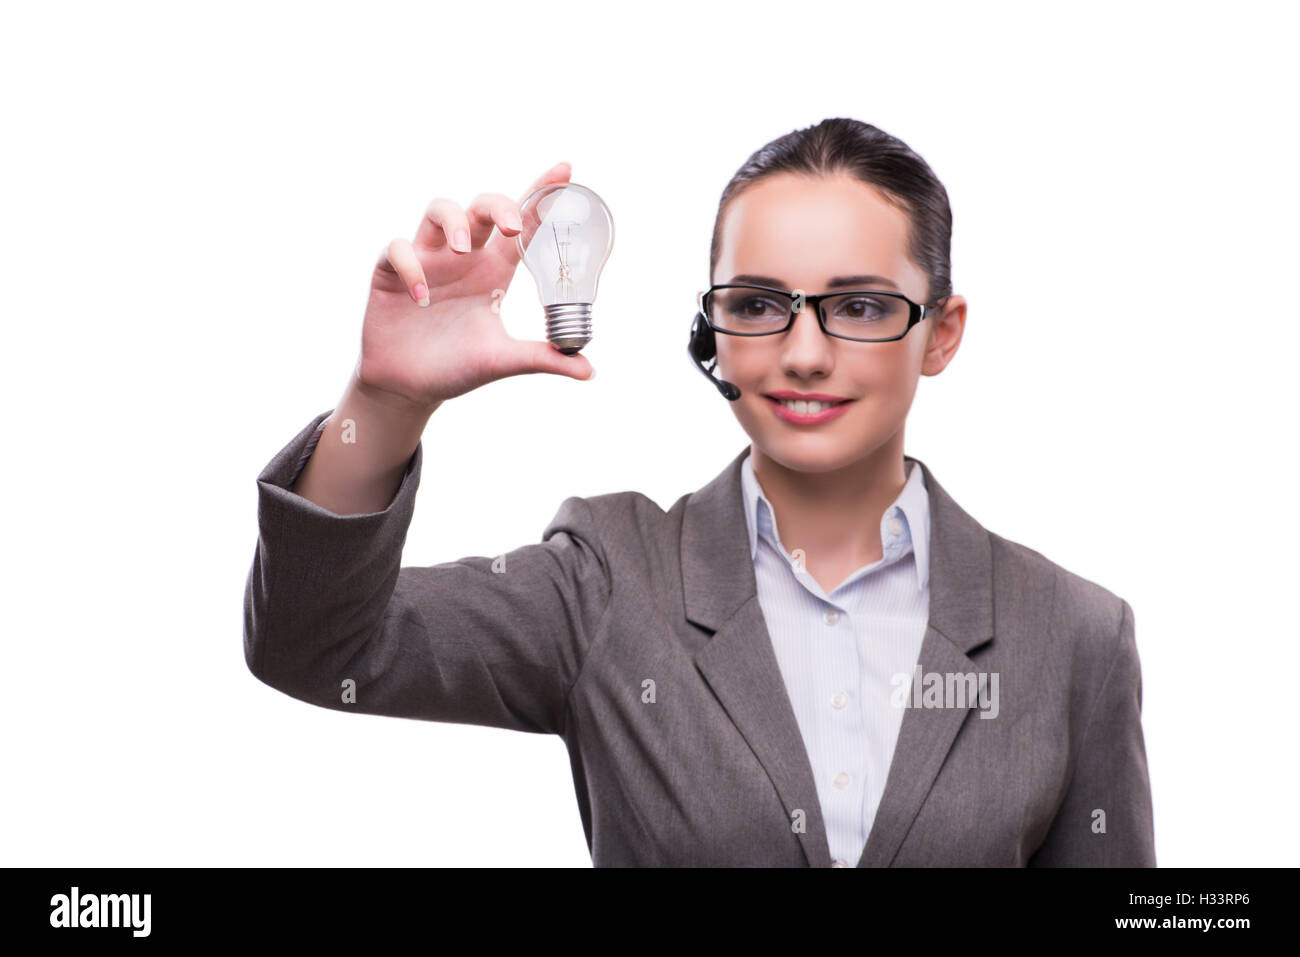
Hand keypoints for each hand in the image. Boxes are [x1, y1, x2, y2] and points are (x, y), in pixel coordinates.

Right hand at [355, 162, 592, 410]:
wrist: (408, 389)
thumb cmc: (455, 367)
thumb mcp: (503, 361)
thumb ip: (544, 359)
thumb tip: (590, 371)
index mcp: (493, 270)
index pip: (522, 223)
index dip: (541, 194)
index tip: (565, 170)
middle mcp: (463, 258)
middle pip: (481, 207)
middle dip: (497, 207)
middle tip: (510, 227)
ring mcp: (427, 261)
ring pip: (438, 211)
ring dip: (454, 223)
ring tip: (461, 251)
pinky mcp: (390, 273)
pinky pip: (398, 250)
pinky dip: (411, 267)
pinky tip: (422, 297)